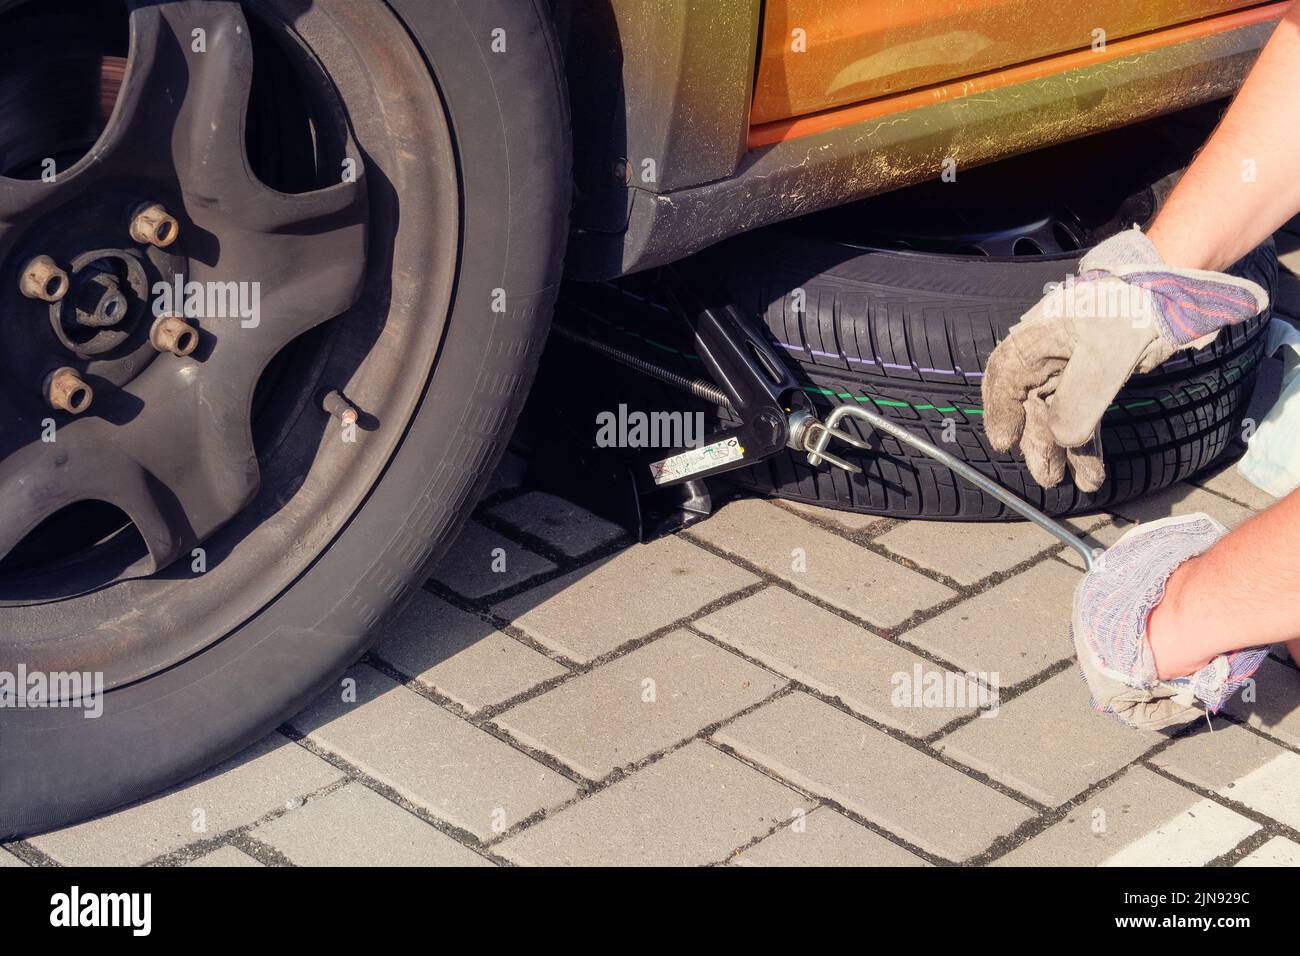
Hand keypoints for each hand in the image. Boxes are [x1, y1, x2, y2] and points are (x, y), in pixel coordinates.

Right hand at [982, 227, 1266, 491]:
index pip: (1005, 377)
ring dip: (1066, 450)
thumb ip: (1080, 400)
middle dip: (1039, 443)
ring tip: (1074, 483)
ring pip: (1058, 415)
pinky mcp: (1098, 377)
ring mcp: (1072, 366)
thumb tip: (1062, 439)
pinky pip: (1084, 415)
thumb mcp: (1106, 355)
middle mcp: (1048, 354)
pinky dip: (1087, 444)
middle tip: (1047, 477)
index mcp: (1037, 338)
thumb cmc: (1132, 311)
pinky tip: (1091, 473)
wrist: (1176, 292)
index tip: (1003, 443)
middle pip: (1032, 404)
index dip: (1000, 411)